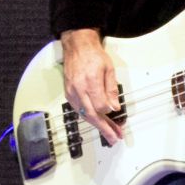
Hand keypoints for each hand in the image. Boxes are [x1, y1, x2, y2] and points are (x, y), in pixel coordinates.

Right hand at [60, 28, 122, 144]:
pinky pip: (78, 110)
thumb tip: (114, 108)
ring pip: (84, 115)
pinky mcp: (68, 93)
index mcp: (90, 82)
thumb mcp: (109, 69)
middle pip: (91, 115)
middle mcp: (79, 89)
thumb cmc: (93, 55)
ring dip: (96, 126)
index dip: (110, 112)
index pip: (101, 107)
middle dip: (104, 129)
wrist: (78, 46)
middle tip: (114, 138)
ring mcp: (72, 92)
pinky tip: (96, 121)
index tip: (116, 113)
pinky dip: (87, 117)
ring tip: (108, 133)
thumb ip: (111, 90)